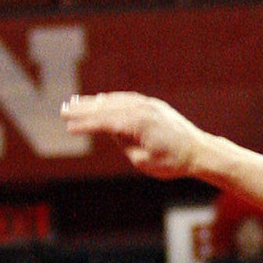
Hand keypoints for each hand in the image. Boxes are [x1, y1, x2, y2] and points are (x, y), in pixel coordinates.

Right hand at [61, 93, 207, 178]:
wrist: (199, 151)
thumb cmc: (172, 162)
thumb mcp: (143, 161)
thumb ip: (124, 144)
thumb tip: (112, 130)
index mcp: (137, 124)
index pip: (104, 122)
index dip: (84, 125)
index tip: (68, 128)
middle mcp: (141, 109)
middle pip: (106, 108)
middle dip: (83, 110)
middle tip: (63, 110)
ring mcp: (148, 104)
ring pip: (115, 101)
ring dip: (94, 102)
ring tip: (75, 103)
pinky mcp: (153, 105)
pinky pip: (126, 99)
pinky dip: (111, 100)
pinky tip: (100, 101)